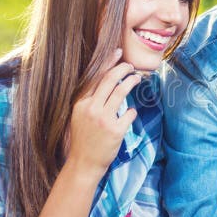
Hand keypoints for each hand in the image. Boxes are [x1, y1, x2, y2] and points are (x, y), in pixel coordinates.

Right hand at [67, 49, 140, 174]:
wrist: (83, 163)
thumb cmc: (83, 139)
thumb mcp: (79, 116)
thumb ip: (90, 101)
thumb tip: (107, 83)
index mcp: (81, 104)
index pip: (95, 78)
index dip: (108, 64)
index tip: (117, 53)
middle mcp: (91, 108)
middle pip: (109, 80)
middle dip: (122, 69)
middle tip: (130, 66)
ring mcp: (103, 119)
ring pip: (120, 92)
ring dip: (130, 82)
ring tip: (136, 79)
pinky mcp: (115, 131)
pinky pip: (129, 114)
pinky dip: (132, 111)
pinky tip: (131, 112)